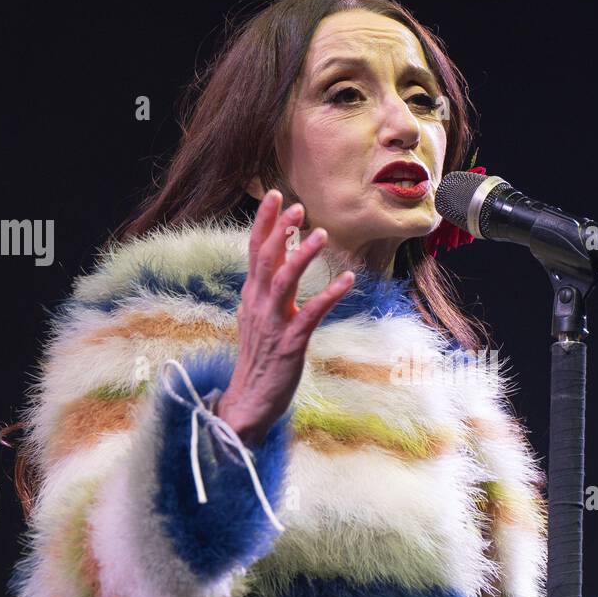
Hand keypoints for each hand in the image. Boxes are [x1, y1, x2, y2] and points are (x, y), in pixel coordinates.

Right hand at [214, 190, 354, 444]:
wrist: (250, 401)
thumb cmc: (260, 359)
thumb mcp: (260, 319)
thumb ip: (267, 291)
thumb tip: (276, 265)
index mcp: (252, 297)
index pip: (255, 252)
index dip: (264, 223)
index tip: (274, 194)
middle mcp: (259, 306)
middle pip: (266, 259)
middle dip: (279, 230)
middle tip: (297, 205)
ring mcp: (273, 324)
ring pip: (284, 281)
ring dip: (301, 256)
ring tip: (320, 234)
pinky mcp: (290, 344)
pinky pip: (310, 314)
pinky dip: (329, 295)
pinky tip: (347, 279)